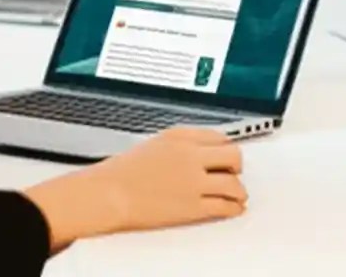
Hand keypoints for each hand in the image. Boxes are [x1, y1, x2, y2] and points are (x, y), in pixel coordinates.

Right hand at [24, 127, 246, 250]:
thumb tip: (204, 150)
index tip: (228, 156)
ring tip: (237, 195)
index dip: (227, 148)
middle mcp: (191, 157)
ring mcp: (193, 182)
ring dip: (239, 191)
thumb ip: (182, 144)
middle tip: (234, 173)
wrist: (106, 193)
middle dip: (236, 166)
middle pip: (233, 156)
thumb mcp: (156, 144)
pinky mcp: (191, 206)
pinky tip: (233, 208)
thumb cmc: (122, 172)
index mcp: (181, 138)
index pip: (220, 137)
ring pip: (233, 184)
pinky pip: (223, 206)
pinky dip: (233, 208)